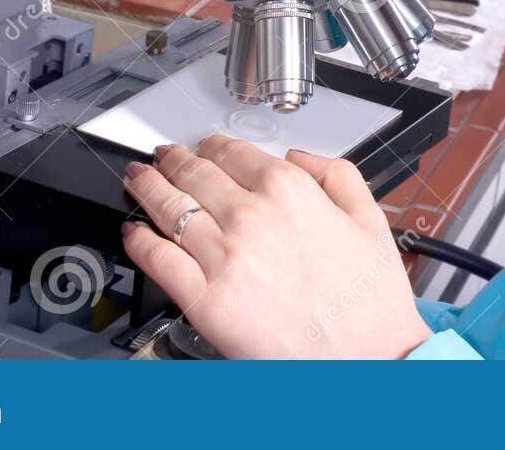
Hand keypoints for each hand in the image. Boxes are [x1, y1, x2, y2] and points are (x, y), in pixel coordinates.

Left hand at [120, 136, 431, 358]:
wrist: (366, 359)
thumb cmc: (369, 301)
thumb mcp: (370, 217)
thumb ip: (335, 174)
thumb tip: (300, 157)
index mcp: (290, 190)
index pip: (232, 152)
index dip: (211, 145)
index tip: (204, 147)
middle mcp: (250, 216)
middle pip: (194, 174)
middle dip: (172, 160)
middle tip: (162, 156)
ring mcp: (223, 257)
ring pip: (169, 208)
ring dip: (146, 187)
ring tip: (136, 179)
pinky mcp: (204, 300)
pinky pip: (159, 260)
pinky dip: (140, 242)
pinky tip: (134, 233)